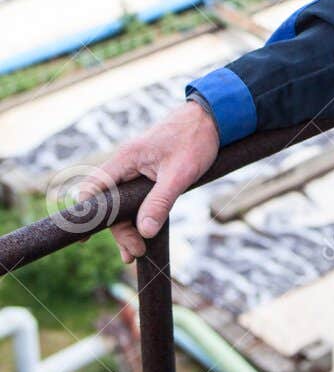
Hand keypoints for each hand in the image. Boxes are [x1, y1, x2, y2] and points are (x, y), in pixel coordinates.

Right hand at [76, 101, 220, 263]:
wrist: (211, 118)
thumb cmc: (194, 139)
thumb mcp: (180, 173)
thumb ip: (160, 201)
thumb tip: (144, 231)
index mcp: (125, 159)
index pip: (94, 188)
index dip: (86, 213)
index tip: (84, 237)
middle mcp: (125, 164)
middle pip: (110, 203)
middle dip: (119, 230)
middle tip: (134, 252)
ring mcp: (135, 169)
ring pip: (123, 204)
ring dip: (128, 228)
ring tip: (136, 253)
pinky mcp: (147, 173)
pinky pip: (135, 198)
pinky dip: (138, 217)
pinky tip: (143, 235)